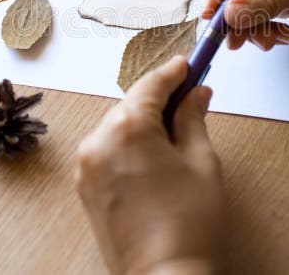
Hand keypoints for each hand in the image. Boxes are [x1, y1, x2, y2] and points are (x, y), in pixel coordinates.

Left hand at [75, 56, 226, 274]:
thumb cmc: (190, 224)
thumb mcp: (202, 162)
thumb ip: (194, 119)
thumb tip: (197, 94)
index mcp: (128, 129)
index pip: (152, 85)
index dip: (175, 72)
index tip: (190, 65)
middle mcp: (98, 142)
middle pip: (132, 105)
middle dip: (161, 99)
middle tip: (191, 97)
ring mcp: (87, 167)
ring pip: (118, 127)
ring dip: (144, 123)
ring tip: (176, 132)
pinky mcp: (86, 188)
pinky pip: (108, 151)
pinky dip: (129, 145)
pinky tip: (154, 155)